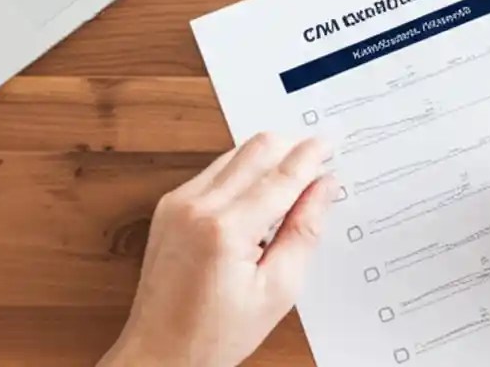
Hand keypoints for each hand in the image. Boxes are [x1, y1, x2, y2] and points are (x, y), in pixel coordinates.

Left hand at [100, 133, 334, 366]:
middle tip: (318, 154)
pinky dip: (242, 172)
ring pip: (233, 155)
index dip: (310, 156)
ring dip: (266, 157)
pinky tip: (259, 193)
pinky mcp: (168, 206)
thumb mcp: (277, 290)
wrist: (160, 353)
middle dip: (290, 146)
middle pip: (254, 149)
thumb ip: (304, 232)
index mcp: (225, 229)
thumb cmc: (214, 334)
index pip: (281, 176)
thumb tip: (323, 188)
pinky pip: (213, 172)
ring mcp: (177, 203)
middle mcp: (196, 206)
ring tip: (293, 176)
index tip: (329, 143)